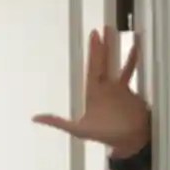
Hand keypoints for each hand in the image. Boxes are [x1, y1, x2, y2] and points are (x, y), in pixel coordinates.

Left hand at [33, 26, 149, 156]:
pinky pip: (130, 72)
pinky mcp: (129, 91)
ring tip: (115, 34)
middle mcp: (103, 87)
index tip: (94, 37)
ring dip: (115, 50)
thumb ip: (58, 122)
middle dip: (101, 47)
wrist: (128, 141)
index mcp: (93, 92)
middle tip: (102, 29)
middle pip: (102, 62)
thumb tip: (35, 118)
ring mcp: (116, 88)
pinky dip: (132, 61)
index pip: (92, 68)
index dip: (94, 53)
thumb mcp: (78, 130)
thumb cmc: (104, 136)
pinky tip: (134, 48)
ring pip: (115, 64)